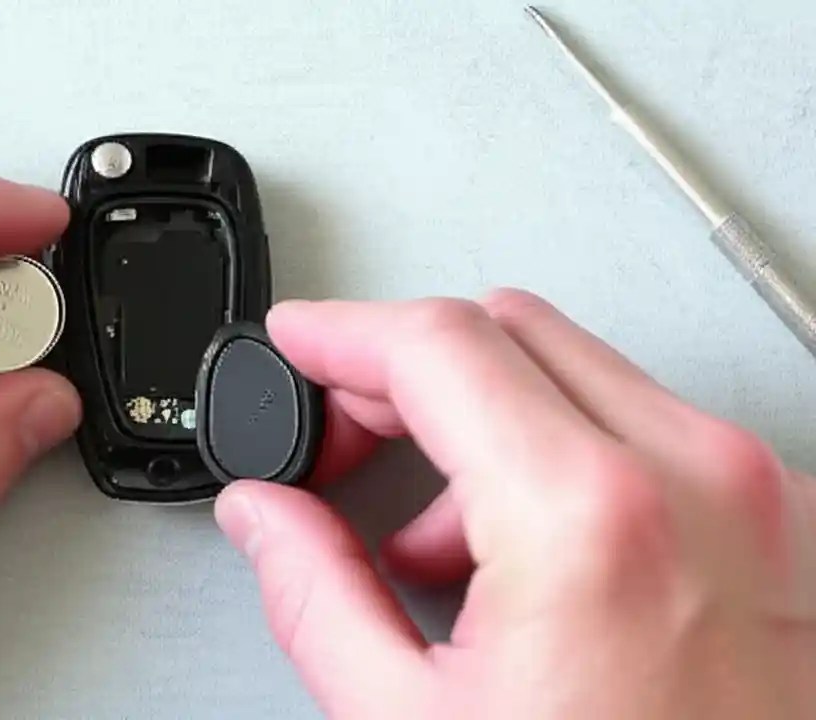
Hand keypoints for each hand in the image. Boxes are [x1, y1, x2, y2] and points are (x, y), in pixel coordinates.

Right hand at [216, 292, 815, 718]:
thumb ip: (314, 597)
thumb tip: (267, 516)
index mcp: (591, 519)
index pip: (437, 345)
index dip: (342, 332)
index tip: (299, 342)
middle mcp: (695, 481)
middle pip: (508, 331)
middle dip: (403, 369)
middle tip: (342, 435)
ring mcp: (756, 498)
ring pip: (579, 367)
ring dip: (481, 416)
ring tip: (430, 532)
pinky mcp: (780, 526)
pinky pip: (647, 428)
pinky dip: (560, 452)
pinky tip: (514, 549)